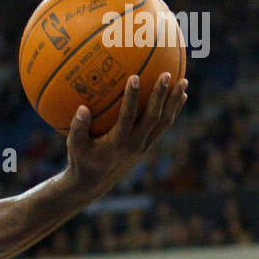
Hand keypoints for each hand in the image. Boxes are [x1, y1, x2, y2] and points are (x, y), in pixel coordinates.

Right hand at [66, 71, 187, 197]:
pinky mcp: (147, 146)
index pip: (127, 118)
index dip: (132, 98)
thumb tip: (82, 108)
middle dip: (161, 96)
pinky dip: (173, 111)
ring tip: (183, 81)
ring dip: (174, 102)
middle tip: (167, 74)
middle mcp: (134, 145)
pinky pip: (163, 126)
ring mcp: (143, 146)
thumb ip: (77, 128)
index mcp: (116, 143)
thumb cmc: (81, 160)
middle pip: (153, 118)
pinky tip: (180, 95)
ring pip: (164, 123)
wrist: (94, 184)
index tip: (134, 77)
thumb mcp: (74, 147)